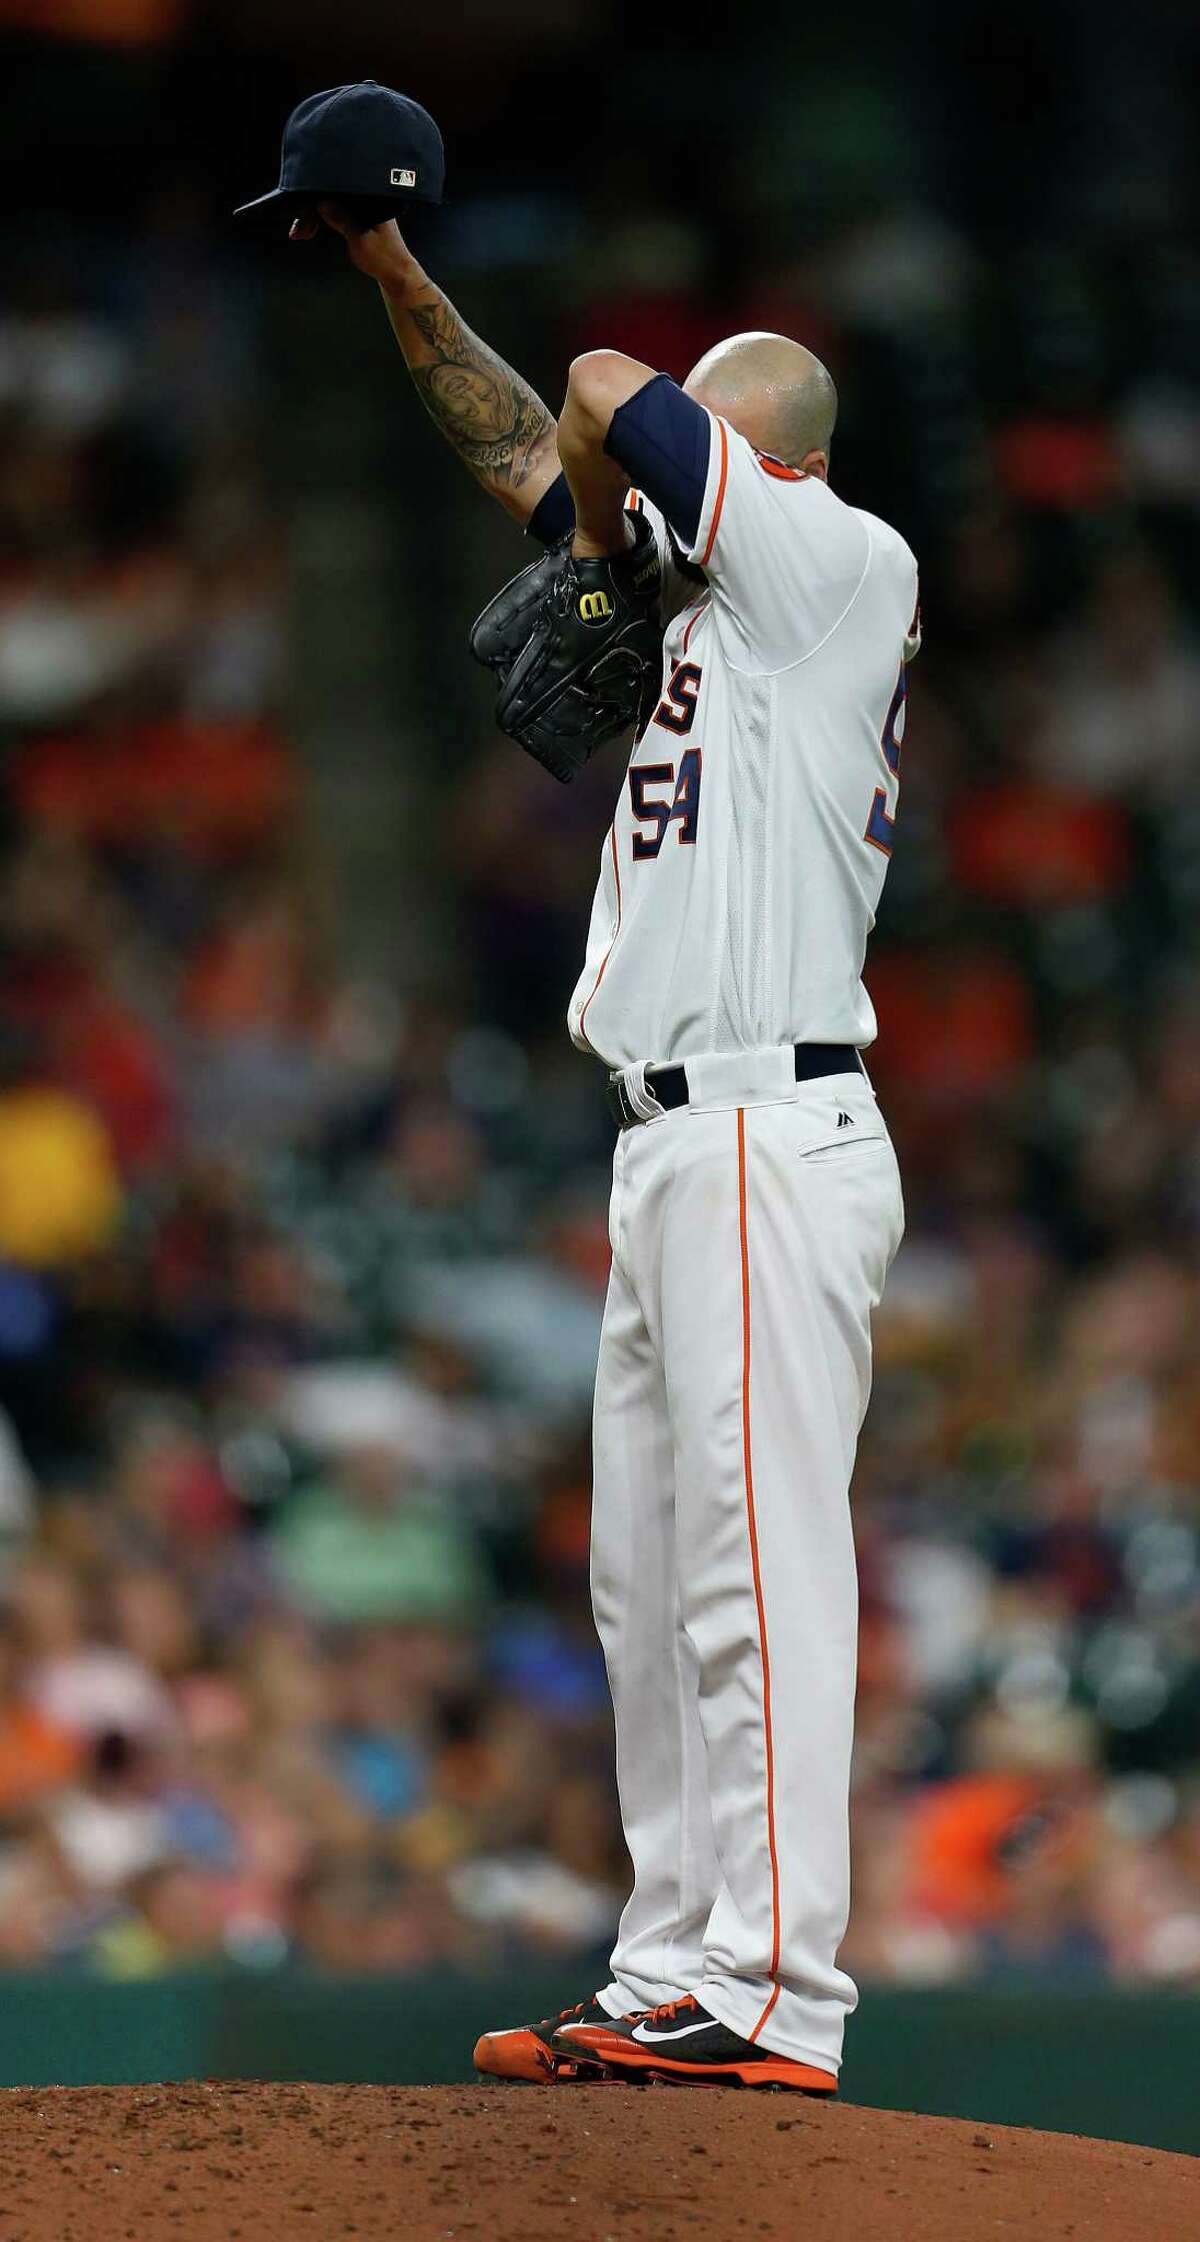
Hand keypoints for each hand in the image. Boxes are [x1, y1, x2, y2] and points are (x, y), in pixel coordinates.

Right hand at [289, 202, 421, 294]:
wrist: (397, 274)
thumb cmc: (383, 258)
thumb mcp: (360, 239)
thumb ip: (342, 220)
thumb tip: (322, 202)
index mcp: (370, 199)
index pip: (339, 190)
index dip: (318, 197)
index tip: (302, 209)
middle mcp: (365, 199)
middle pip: (331, 197)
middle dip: (311, 211)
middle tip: (297, 231)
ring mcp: (360, 209)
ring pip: (329, 206)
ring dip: (313, 218)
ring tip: (298, 234)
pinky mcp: (356, 218)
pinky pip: (334, 214)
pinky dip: (321, 222)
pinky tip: (307, 231)